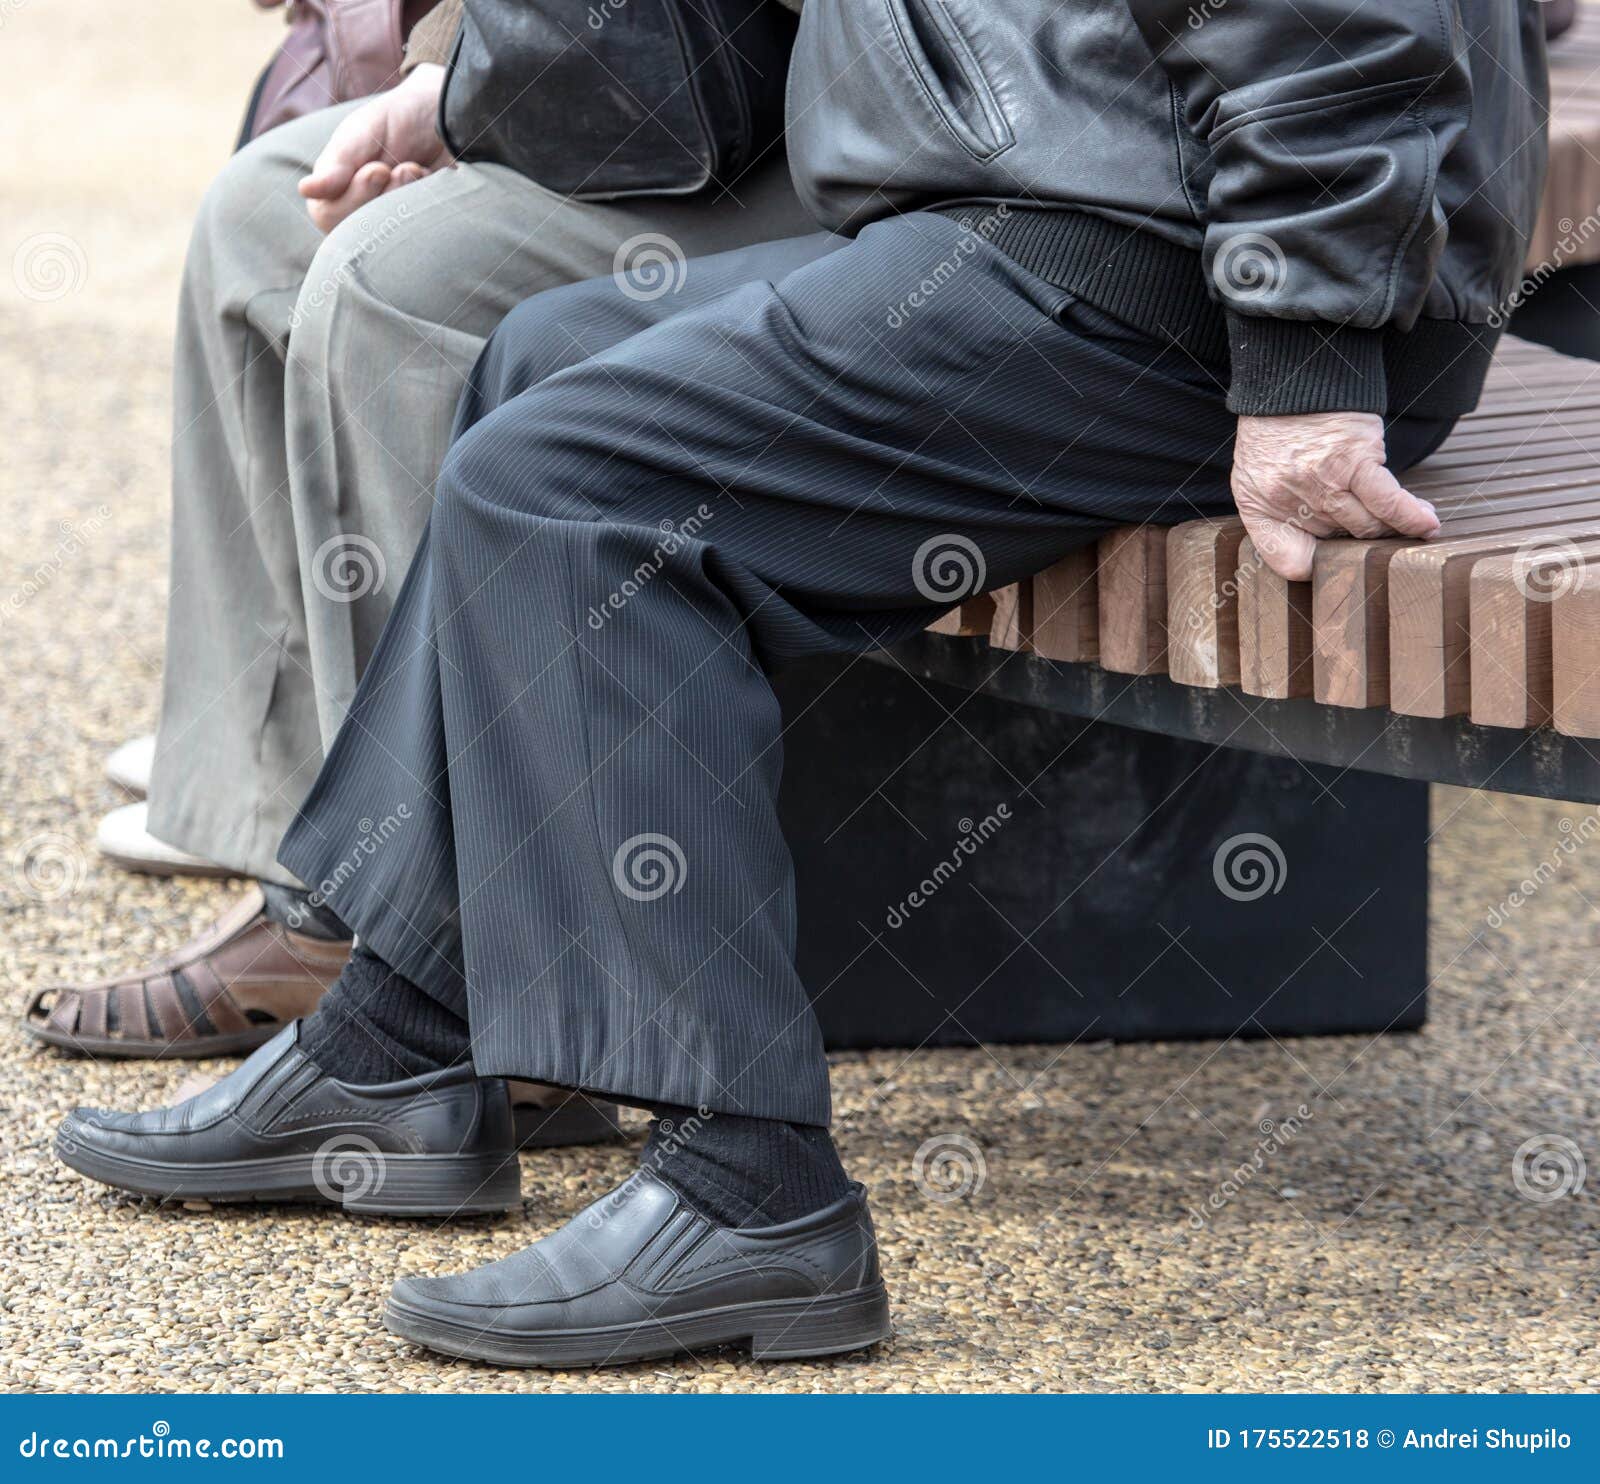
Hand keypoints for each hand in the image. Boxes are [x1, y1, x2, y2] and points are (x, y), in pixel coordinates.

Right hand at [298, 64, 452, 232]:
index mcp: (333, 187)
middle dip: (386, 197)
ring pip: (389, 235)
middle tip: (405, 168)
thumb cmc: (398, 120)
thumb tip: (305, 190)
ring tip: (416, 170)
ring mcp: (386, 221)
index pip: (328, 216)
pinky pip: (418, 235)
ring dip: (407, 199)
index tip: (380, 168)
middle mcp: (355, 209)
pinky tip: (430, 183)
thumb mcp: (365, 133)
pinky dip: (426, 206)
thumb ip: (338, 163)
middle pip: (358, 231)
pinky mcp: (416, 227)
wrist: (446, 120)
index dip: (356, 196)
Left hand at [1230, 411, 1439, 580]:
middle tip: (1377, 533)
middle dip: (1360, 541)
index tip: (1336, 562)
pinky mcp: (1355, 461)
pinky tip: (1427, 525)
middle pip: (1340, 544)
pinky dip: (1411, 516)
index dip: (1316, 568)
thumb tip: (1312, 554)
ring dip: (1391, 530)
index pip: (1290, 562)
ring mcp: (1324, 483)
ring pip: (1368, 526)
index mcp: (1260, 509)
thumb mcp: (1252, 480)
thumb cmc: (1273, 436)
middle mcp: (1291, 501)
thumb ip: (1274, 516)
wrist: (1288, 382)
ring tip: (1412, 531)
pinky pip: (1388, 500)